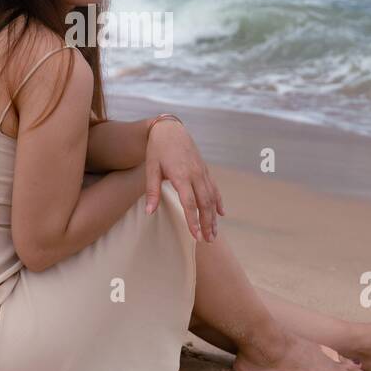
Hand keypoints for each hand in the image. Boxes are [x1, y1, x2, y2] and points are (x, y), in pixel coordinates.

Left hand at [143, 119, 224, 241]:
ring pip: (212, 198)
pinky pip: (214, 188)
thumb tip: (149, 212)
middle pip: (204, 203)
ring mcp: (202, 172)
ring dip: (213, 217)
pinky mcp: (205, 170)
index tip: (194, 236)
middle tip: (206, 241)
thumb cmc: (158, 149)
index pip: (189, 203)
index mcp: (181, 175)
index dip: (192, 220)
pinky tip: (221, 214)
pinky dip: (218, 202)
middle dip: (206, 223)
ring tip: (213, 234)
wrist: (170, 129)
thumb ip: (152, 191)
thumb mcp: (151, 168)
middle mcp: (195, 174)